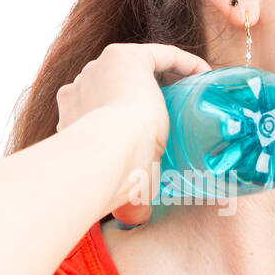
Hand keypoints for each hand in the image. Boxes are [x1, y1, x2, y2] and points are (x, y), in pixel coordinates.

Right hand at [55, 43, 210, 226]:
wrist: (103, 155)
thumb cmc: (107, 175)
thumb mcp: (117, 185)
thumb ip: (125, 198)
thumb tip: (136, 220)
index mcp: (71, 112)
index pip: (98, 105)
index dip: (126, 113)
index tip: (153, 126)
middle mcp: (81, 84)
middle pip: (117, 82)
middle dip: (143, 94)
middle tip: (173, 114)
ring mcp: (100, 67)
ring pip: (139, 67)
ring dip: (166, 77)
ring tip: (191, 94)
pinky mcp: (125, 57)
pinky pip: (161, 54)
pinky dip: (183, 62)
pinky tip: (203, 75)